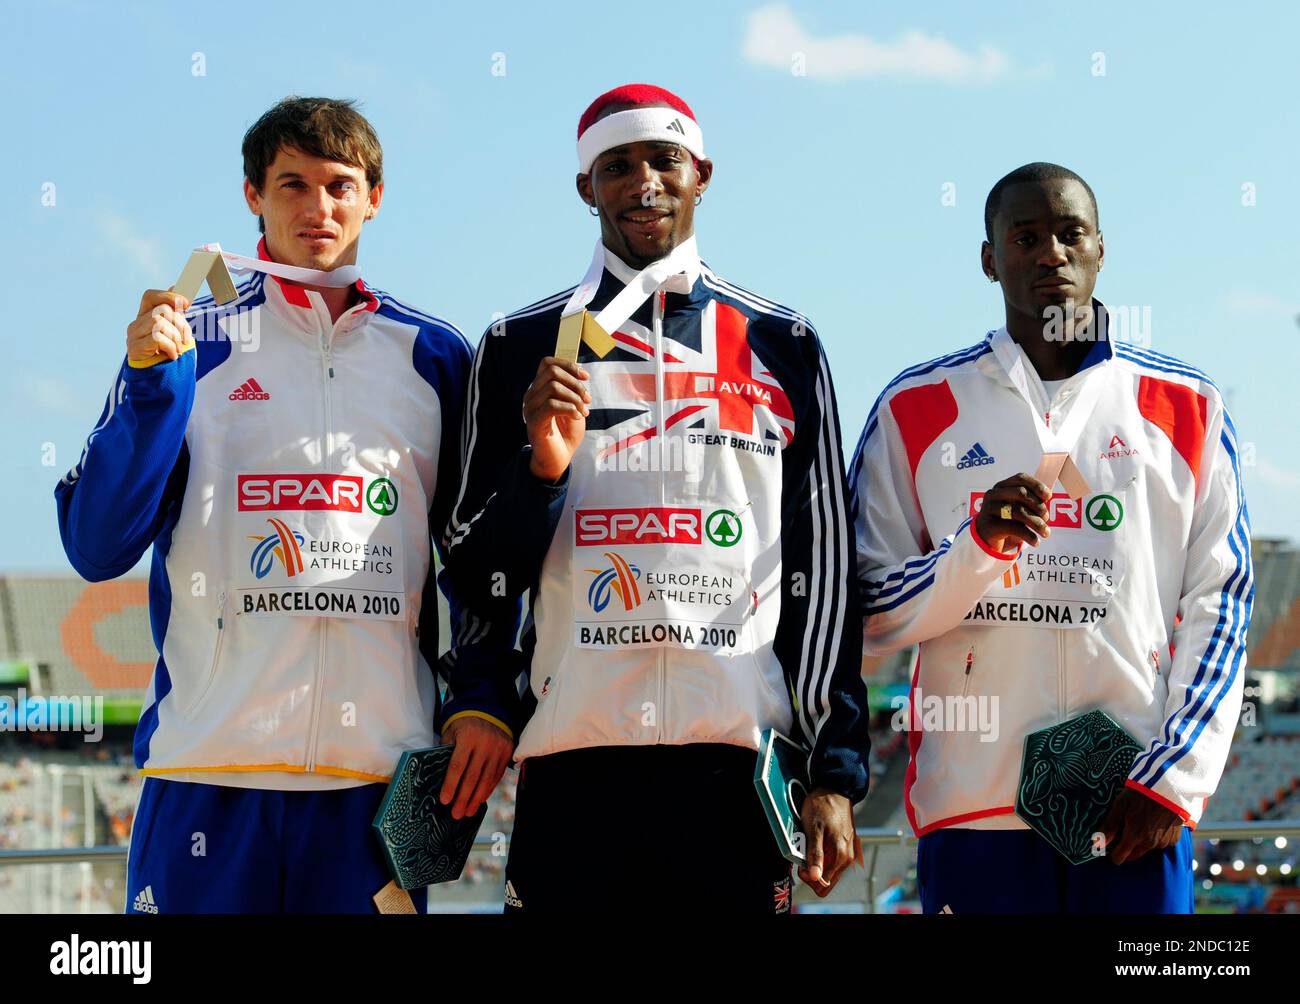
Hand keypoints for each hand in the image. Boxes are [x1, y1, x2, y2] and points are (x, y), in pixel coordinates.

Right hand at [127, 289, 191, 364]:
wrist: (159, 379)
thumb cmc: (167, 353)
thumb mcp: (174, 330)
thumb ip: (174, 312)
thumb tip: (176, 286)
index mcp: (145, 317)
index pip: (150, 296)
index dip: (168, 296)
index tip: (186, 304)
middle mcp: (136, 324)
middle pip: (162, 311)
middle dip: (180, 324)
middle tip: (184, 339)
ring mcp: (133, 336)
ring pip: (160, 323)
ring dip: (176, 337)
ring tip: (178, 349)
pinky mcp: (134, 348)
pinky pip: (157, 337)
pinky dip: (170, 346)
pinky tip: (173, 355)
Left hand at [438, 716, 513, 819]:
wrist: (487, 709)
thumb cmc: (463, 725)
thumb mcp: (451, 733)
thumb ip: (446, 752)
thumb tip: (438, 779)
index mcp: (468, 737)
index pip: (458, 766)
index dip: (450, 785)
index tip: (444, 801)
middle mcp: (485, 743)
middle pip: (473, 776)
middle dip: (463, 798)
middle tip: (456, 814)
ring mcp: (498, 748)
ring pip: (487, 779)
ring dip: (476, 799)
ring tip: (468, 812)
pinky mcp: (507, 752)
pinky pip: (497, 775)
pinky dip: (488, 790)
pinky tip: (480, 800)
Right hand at [523, 356, 589, 481]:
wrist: (560, 458)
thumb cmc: (567, 432)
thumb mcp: (574, 405)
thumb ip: (572, 388)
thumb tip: (579, 372)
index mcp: (540, 389)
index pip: (547, 363)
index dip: (568, 365)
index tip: (585, 377)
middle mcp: (531, 395)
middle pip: (552, 372)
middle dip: (576, 383)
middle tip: (588, 400)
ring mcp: (530, 408)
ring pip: (554, 387)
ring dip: (575, 398)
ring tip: (584, 412)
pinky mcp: (534, 421)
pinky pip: (552, 405)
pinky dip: (569, 408)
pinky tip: (577, 416)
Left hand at [796, 789, 862, 896]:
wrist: (835, 788)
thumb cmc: (823, 806)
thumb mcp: (814, 830)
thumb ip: (815, 855)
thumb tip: (815, 877)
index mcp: (841, 857)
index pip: (822, 885)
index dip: (808, 877)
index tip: (801, 863)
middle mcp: (847, 858)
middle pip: (826, 880)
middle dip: (811, 871)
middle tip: (803, 853)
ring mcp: (847, 851)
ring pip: (828, 869)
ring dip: (816, 861)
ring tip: (809, 843)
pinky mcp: (845, 844)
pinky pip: (831, 858)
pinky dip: (821, 853)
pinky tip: (816, 840)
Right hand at [975, 473, 1052, 552]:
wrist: (985, 537)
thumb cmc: (1006, 519)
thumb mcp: (1016, 506)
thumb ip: (1030, 500)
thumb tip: (1047, 497)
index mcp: (1001, 487)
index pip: (1021, 478)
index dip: (1036, 485)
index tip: (1048, 497)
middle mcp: (993, 495)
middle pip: (1020, 493)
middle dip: (1038, 505)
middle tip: (1046, 517)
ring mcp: (989, 509)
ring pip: (1018, 511)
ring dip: (1036, 523)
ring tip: (1046, 533)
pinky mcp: (989, 525)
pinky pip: (1013, 528)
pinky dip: (1028, 536)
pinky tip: (1036, 541)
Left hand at [1099, 787, 1184, 864]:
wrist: (1168, 789)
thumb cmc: (1140, 795)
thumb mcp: (1120, 806)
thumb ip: (1109, 826)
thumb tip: (1097, 843)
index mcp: (1134, 836)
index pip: (1120, 857)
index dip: (1113, 854)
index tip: (1111, 846)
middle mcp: (1149, 844)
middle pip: (1133, 856)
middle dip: (1127, 849)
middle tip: (1124, 833)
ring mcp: (1163, 842)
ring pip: (1147, 849)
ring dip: (1142, 842)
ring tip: (1141, 824)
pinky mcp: (1174, 839)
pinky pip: (1161, 844)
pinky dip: (1156, 838)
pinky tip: (1155, 824)